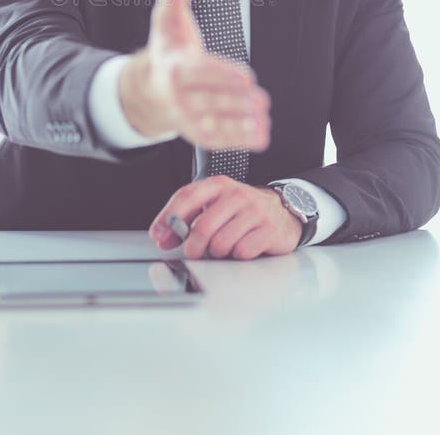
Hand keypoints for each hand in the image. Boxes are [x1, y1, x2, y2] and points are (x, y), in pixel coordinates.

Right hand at [119, 0, 270, 151]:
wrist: (149, 88)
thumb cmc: (167, 49)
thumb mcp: (167, 18)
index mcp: (172, 66)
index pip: (198, 72)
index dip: (221, 75)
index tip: (246, 76)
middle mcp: (178, 95)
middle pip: (207, 100)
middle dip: (234, 101)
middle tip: (261, 100)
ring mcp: (186, 117)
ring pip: (213, 123)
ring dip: (238, 125)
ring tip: (263, 121)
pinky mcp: (197, 132)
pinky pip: (217, 139)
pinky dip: (238, 139)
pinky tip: (261, 135)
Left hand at [149, 177, 302, 259]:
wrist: (282, 211)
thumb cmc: (241, 210)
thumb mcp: (215, 205)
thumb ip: (187, 218)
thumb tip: (162, 238)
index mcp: (218, 185)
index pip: (186, 196)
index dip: (168, 218)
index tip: (157, 236)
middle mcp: (236, 194)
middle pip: (202, 227)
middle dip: (193, 247)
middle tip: (194, 252)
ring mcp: (254, 211)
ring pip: (221, 243)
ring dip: (217, 252)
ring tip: (224, 245)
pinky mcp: (269, 229)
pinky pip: (242, 252)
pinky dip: (237, 255)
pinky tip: (242, 246)